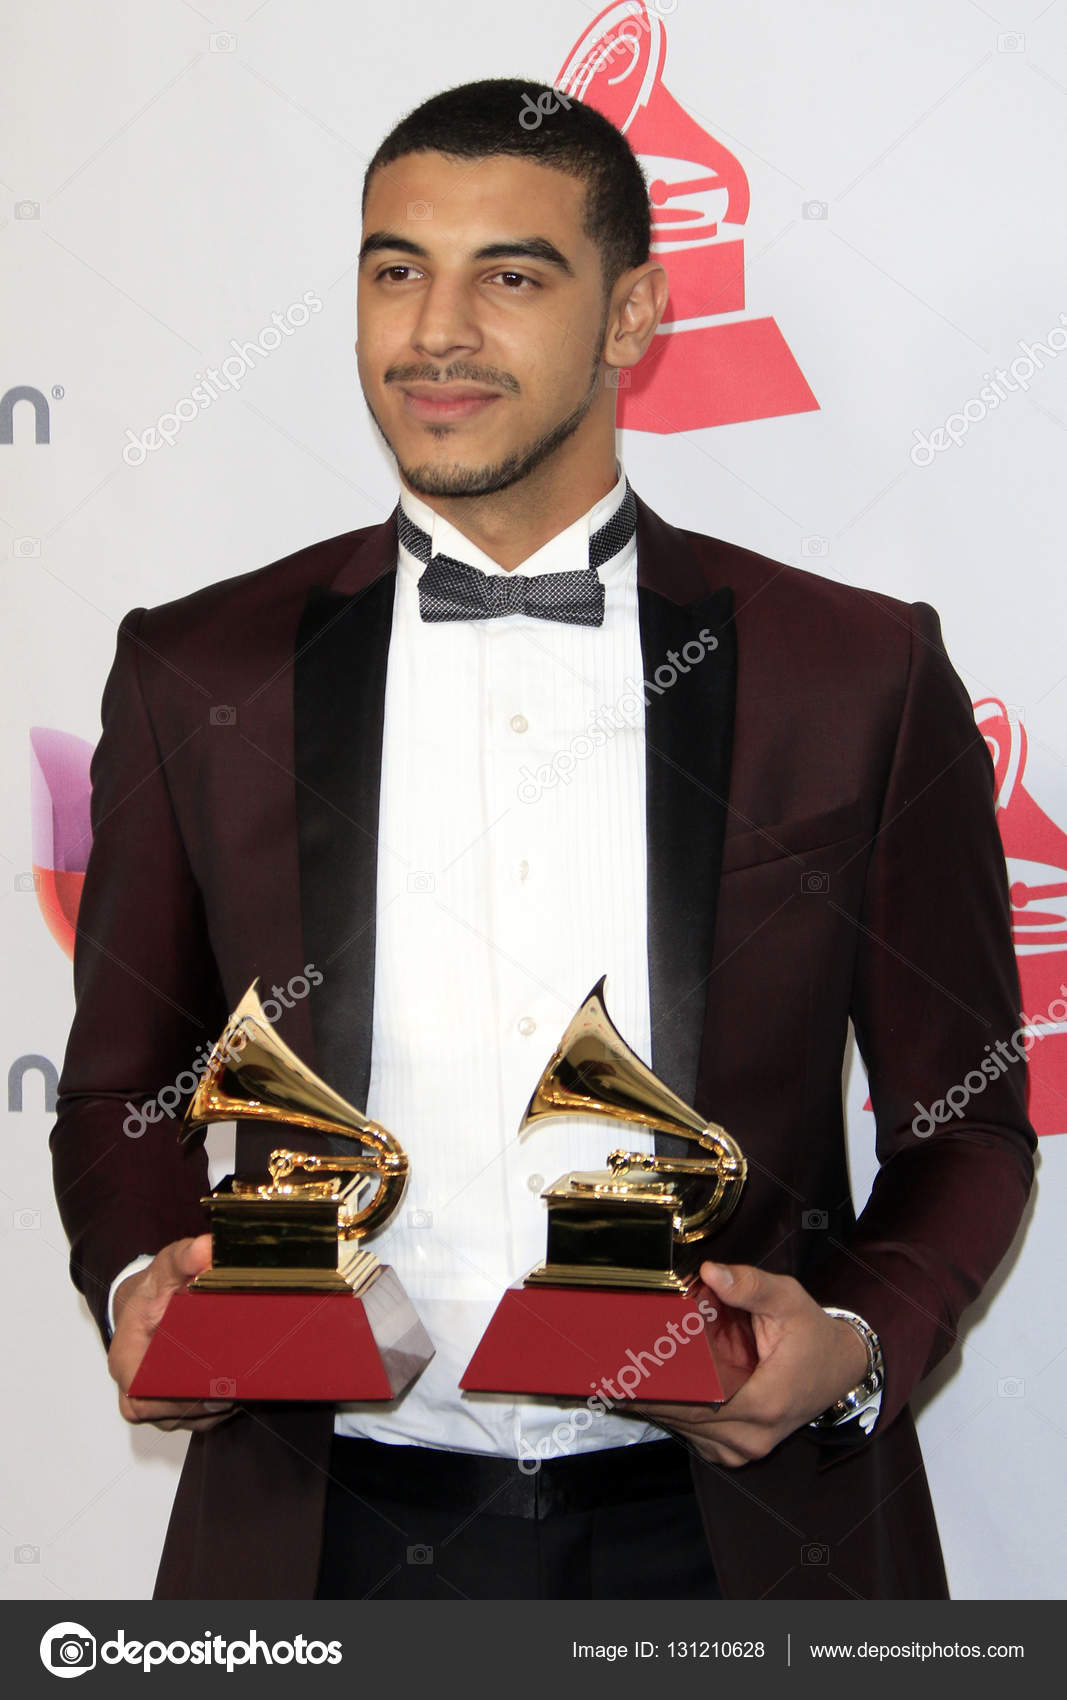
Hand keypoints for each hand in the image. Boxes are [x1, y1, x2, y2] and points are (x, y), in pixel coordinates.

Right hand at [108, 1234, 238, 1432]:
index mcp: (126, 1358)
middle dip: (202, 1402)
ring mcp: (153, 1399)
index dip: (173, 1396)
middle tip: (238, 1387)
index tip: (209, 1386)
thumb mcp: (168, 1265)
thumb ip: (186, 1256)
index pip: (141, 1393)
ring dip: (212, 1409)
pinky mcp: (172, 1402)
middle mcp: (135, 1386)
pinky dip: (215, 1408)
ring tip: (244, 1389)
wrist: (149, 1300)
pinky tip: (240, 1391)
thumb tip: (207, 1249)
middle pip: (166, 1411)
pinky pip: (192, 1416)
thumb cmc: (154, 1288)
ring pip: (183, 1418)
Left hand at [629, 1261, 869, 1467]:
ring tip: (621, 1379)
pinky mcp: (738, 1449)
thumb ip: (749, 1285)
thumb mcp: (788, 1299)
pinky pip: (697, 1436)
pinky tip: (654, 1392)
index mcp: (763, 1402)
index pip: (695, 1403)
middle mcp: (752, 1434)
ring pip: (686, 1431)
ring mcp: (744, 1447)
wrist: (839, 1368)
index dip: (657, 1389)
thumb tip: (712, 1272)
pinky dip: (676, 1415)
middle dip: (647, 1395)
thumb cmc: (813, 1335)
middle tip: (609, 1371)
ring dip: (658, 1406)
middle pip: (684, 1419)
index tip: (623, 1374)